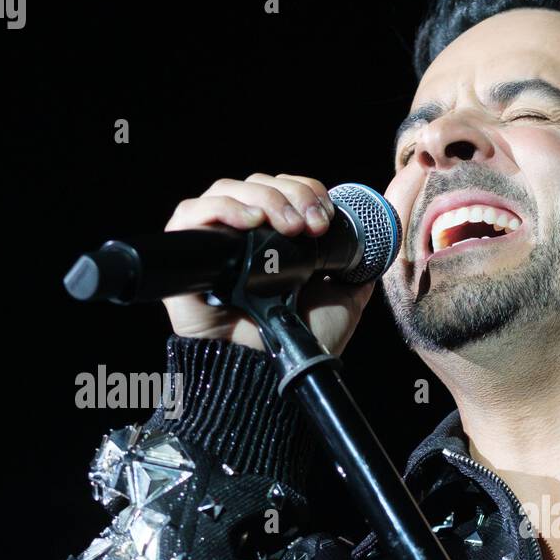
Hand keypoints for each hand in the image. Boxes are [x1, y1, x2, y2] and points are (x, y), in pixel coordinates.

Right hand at [160, 172, 374, 354]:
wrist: (271, 374)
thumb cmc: (303, 345)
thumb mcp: (343, 302)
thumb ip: (354, 275)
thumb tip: (372, 250)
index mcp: (278, 243)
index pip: (284, 191)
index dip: (305, 191)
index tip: (326, 215)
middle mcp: (245, 237)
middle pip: (258, 185)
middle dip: (291, 194)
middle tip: (312, 224)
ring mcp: (216, 244)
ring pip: (227, 190)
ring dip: (264, 198)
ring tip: (288, 227)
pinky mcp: (187, 256)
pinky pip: (190, 213)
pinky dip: (221, 208)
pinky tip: (249, 223)